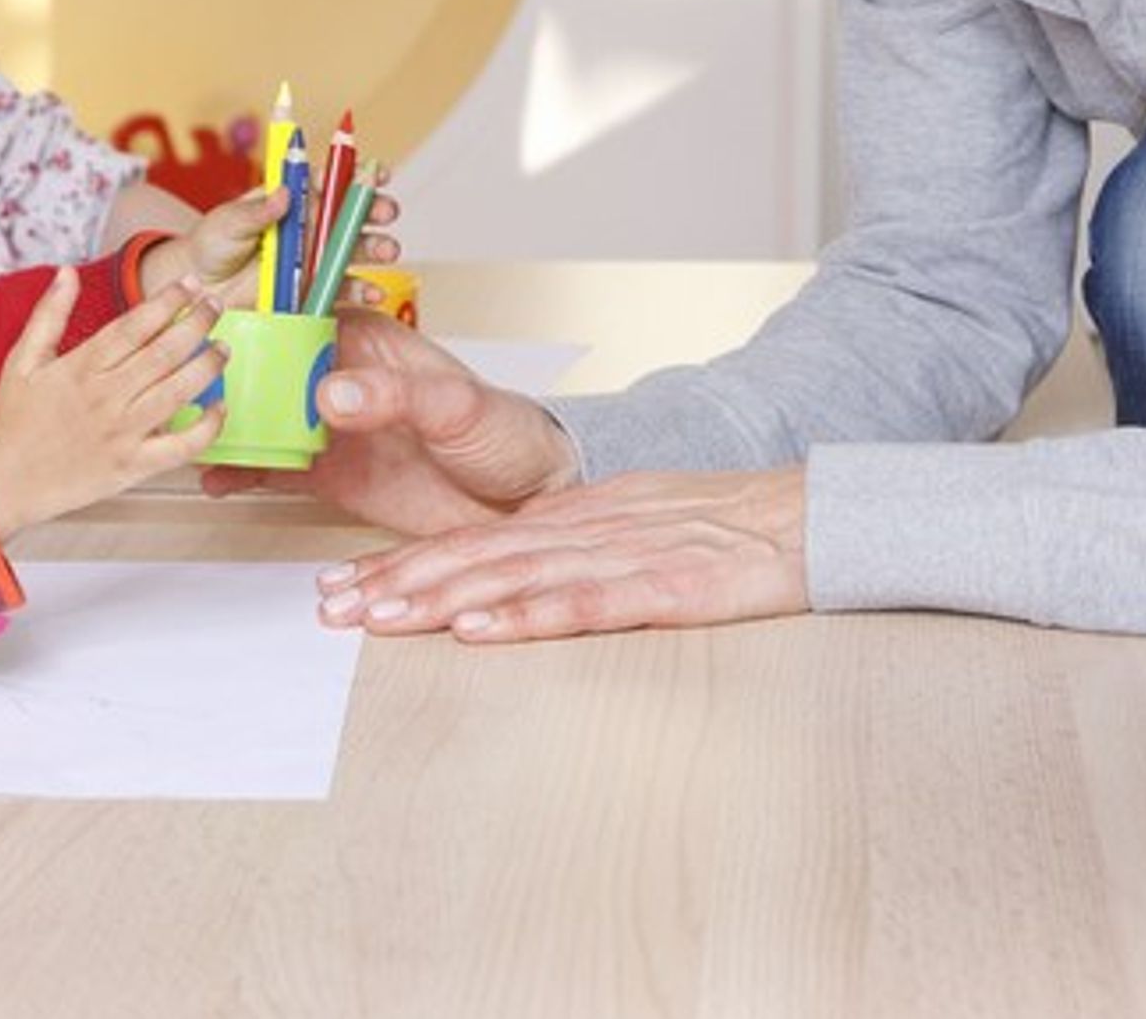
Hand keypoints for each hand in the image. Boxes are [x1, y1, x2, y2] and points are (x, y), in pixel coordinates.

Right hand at [0, 269, 226, 537]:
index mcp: (81, 367)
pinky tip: (218, 408)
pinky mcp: (132, 466)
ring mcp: (122, 432)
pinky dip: (206, 427)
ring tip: (223, 348)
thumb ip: (48, 314)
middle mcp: (106, 396)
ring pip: (178, 391)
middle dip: (197, 323)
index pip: (134, 325)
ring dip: (207, 365)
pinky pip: (181, 446)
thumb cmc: (12, 421)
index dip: (167, 301)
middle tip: (216, 305)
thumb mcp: (21, 360)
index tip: (189, 284)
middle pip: (164, 351)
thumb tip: (66, 273)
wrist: (2, 483)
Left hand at [139, 184, 405, 308]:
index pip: (327, 181)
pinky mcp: (312, 288)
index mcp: (291, 199)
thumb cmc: (212, 244)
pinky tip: (373, 292)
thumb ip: (256, 211)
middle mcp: (309, 225)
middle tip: (386, 213)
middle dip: (372, 211)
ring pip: (353, 248)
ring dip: (375, 248)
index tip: (375, 173)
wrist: (201, 287)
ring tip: (387, 251)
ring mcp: (313, 257)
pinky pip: (341, 288)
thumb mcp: (228, 222)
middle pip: (349, 213)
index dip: (353, 174)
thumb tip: (284, 195)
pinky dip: (360, 290)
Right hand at [199, 308, 573, 534]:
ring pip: (262, 418)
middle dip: (225, 376)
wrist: (526, 502)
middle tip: (184, 386)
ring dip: (226, 424)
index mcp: (369, 339)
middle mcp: (341, 377)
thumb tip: (330, 393)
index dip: (256, 316)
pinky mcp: (328, 472)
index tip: (214, 323)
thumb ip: (394, 397)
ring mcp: (330, 426)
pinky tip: (214, 476)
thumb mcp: (455, 406)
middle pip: (267, 368)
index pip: (300, 316)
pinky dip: (242, 472)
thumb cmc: (506, 434)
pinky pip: (274, 468)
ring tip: (184, 429)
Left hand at [311, 467, 810, 642]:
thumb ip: (568, 543)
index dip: (400, 563)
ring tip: (381, 616)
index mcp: (576, 514)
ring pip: (515, 574)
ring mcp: (624, 556)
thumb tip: (501, 574)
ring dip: (442, 596)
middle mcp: (586, 528)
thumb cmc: (728, 527)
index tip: (339, 588)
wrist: (815, 517)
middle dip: (396, 581)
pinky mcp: (667, 590)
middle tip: (329, 608)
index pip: (471, 539)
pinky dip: (529, 617)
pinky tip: (483, 631)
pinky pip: (588, 604)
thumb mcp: (633, 522)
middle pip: (474, 553)